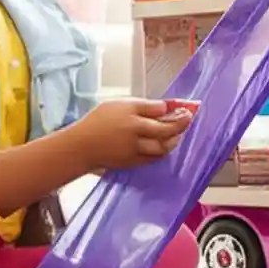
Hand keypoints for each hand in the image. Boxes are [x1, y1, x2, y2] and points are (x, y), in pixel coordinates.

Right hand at [69, 98, 194, 170]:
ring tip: (177, 133)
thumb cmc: (98, 121)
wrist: (81, 146)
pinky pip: (154, 158)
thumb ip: (142, 106)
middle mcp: (134, 134)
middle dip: (180, 125)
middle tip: (187, 119)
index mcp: (130, 117)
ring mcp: (134, 150)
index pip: (158, 111)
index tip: (185, 108)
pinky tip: (165, 144)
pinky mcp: (132, 162)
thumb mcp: (118, 105)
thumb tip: (164, 108)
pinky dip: (162, 151)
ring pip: (162, 147)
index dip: (175, 110)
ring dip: (174, 140)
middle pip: (164, 131)